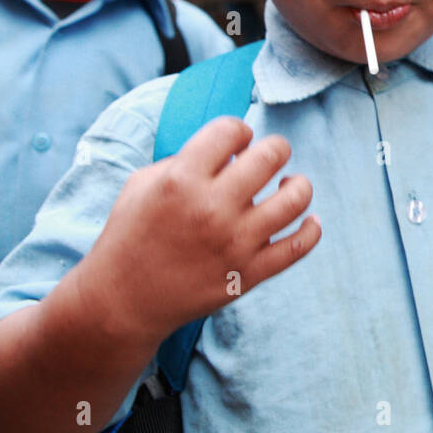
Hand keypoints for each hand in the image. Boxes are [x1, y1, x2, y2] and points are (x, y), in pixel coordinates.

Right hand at [76, 117, 321, 346]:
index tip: (237, 143)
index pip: (231, 130)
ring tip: (288, 187)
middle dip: (275, 149)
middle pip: (271, 156)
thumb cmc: (130, 236)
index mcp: (181, 180)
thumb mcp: (142, 184)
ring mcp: (234, 243)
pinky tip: (309, 221)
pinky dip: (311, 230)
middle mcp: (211, 208)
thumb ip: (184, 160)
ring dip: (298, 186)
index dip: (239, 131)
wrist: (121, 302)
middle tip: (270, 158)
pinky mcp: (248, 274)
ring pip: (295, 198)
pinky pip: (298, 247)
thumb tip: (230, 151)